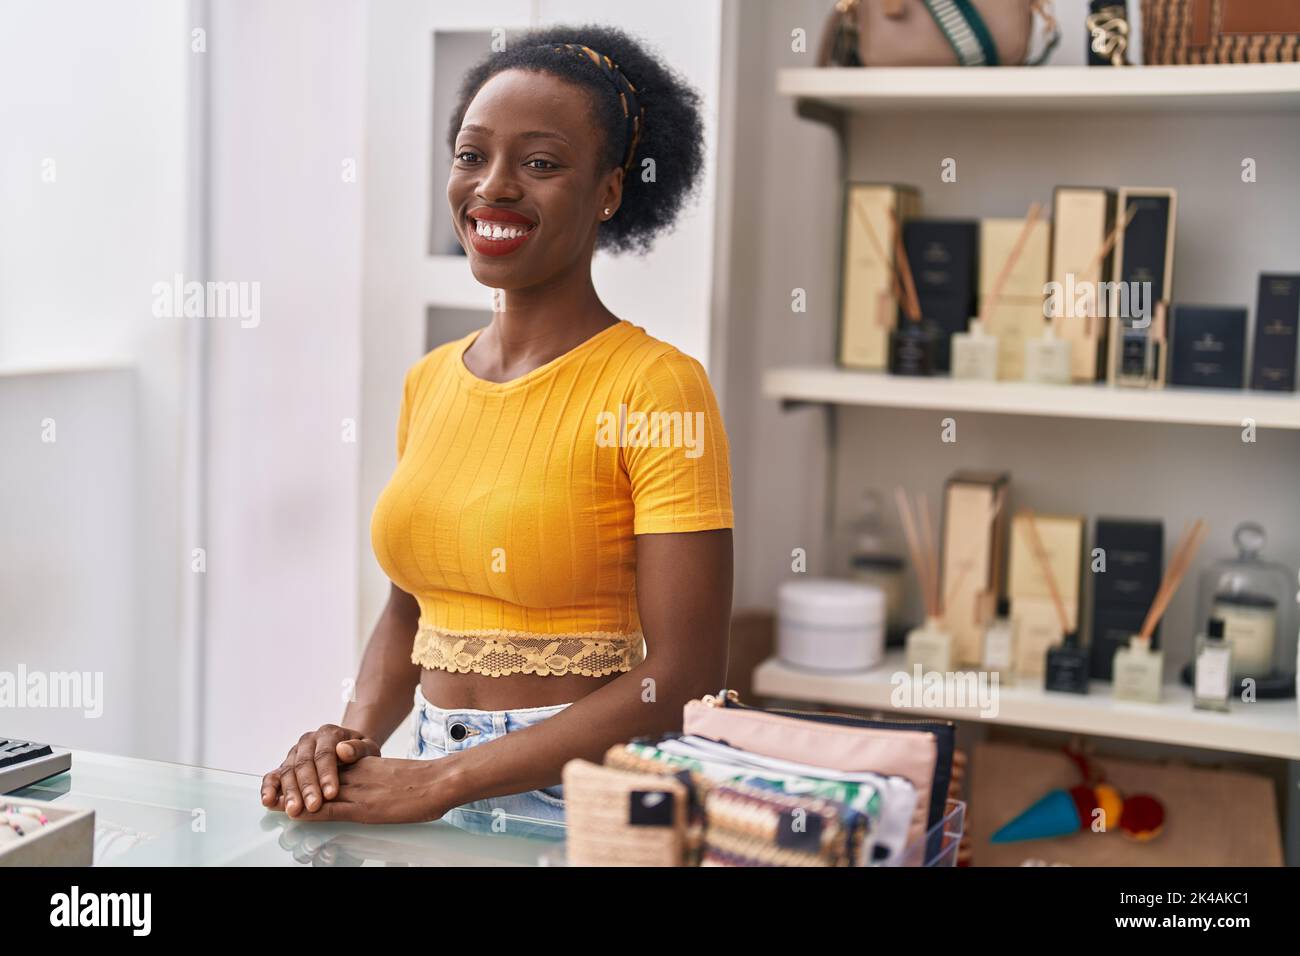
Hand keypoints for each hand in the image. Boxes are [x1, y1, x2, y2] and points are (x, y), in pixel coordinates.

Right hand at [261, 725, 380, 816]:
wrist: (349, 750)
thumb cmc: (359, 753)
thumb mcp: (367, 748)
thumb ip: (358, 749)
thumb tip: (344, 750)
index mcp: (328, 734)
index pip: (325, 754)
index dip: (327, 774)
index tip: (331, 793)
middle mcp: (308, 741)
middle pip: (304, 764)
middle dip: (308, 787)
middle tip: (313, 806)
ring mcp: (294, 753)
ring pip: (287, 771)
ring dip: (290, 792)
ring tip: (294, 810)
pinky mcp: (285, 766)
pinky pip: (273, 775)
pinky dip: (268, 788)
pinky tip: (268, 801)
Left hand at [267, 755, 458, 824]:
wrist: (440, 782)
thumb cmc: (425, 781)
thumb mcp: (394, 772)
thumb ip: (375, 773)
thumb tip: (367, 781)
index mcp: (365, 765)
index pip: (329, 768)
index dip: (307, 774)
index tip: (289, 778)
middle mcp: (357, 775)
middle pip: (318, 779)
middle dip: (293, 786)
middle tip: (271, 792)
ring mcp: (360, 791)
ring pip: (320, 794)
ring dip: (296, 800)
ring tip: (275, 804)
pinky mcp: (365, 808)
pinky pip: (332, 810)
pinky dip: (313, 812)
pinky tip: (298, 814)